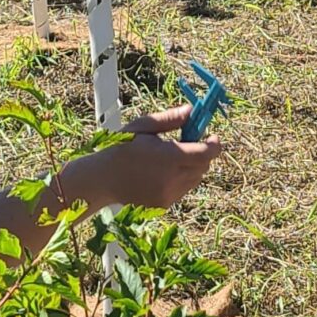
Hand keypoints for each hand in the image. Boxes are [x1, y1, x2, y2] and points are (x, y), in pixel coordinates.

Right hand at [91, 104, 223, 210]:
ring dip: (192, 167)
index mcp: (169, 157)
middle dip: (202, 153)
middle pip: (203, 167)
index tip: (212, 136)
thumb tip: (191, 111)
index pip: (206, 153)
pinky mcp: (163, 205)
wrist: (101, 179)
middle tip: (189, 142)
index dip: (214, 144)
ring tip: (172, 157)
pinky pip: (182, 190)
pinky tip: (162, 172)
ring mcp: (168, 195)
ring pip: (194, 179)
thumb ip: (170, 119)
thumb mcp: (144, 126)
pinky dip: (181, 180)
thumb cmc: (122, 147)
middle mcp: (172, 179)